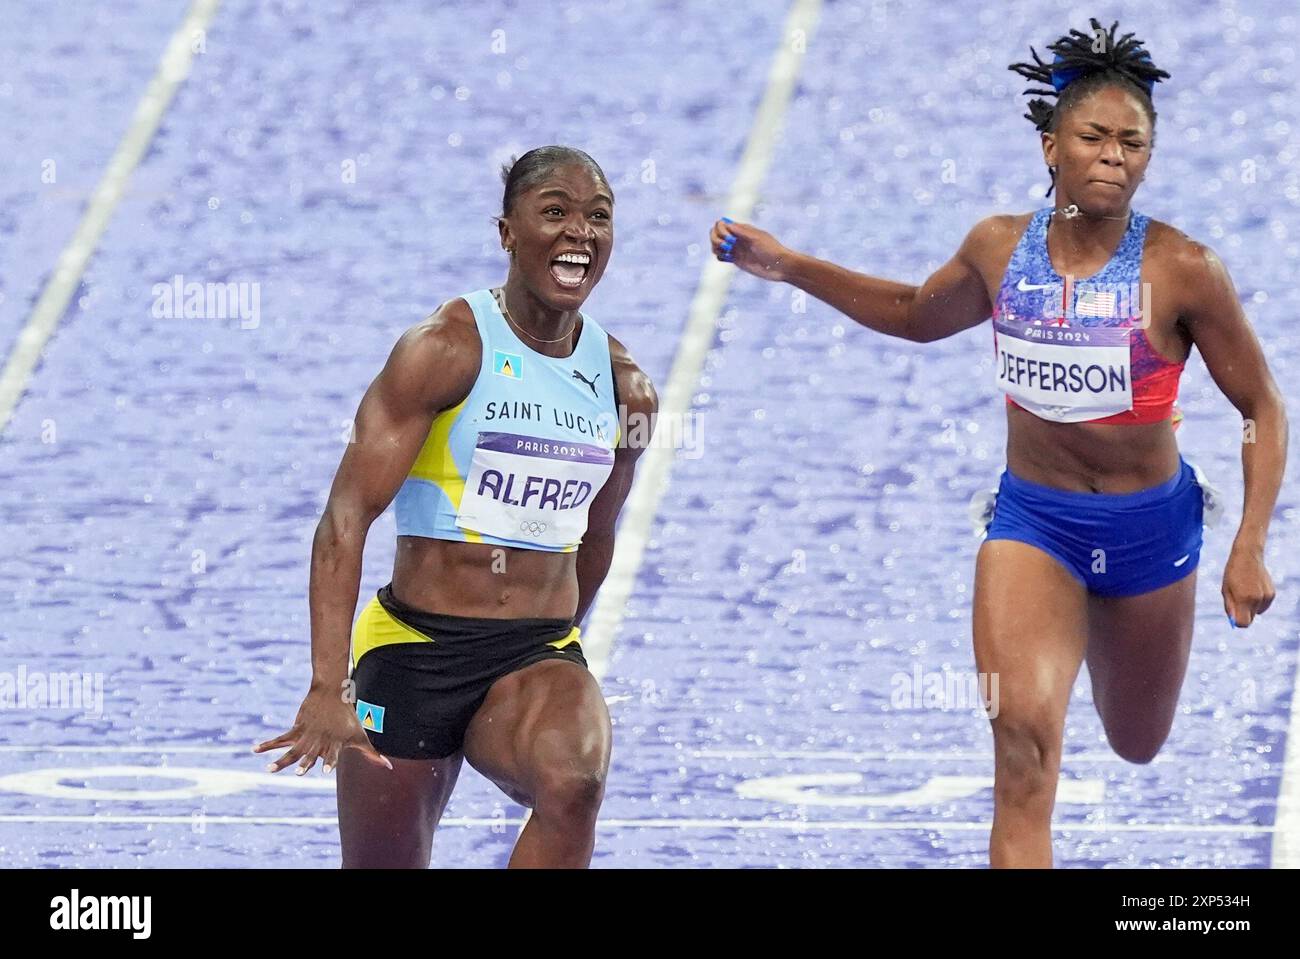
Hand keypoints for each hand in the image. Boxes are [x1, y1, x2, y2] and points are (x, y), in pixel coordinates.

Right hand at [253, 680, 392, 775]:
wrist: (333, 692)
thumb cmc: (349, 719)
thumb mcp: (361, 736)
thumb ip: (373, 754)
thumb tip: (390, 766)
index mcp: (335, 744)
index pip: (333, 755)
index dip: (331, 761)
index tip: (326, 770)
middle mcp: (320, 741)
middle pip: (311, 754)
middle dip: (306, 763)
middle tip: (300, 772)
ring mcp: (307, 735)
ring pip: (292, 749)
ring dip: (281, 760)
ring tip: (269, 770)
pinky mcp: (297, 729)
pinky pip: (280, 738)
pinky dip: (267, 744)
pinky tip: (255, 750)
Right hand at [710, 217, 792, 281]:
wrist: (779, 266)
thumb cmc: (771, 249)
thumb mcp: (757, 238)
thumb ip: (742, 231)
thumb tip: (725, 223)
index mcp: (742, 229)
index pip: (722, 224)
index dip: (720, 230)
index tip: (728, 239)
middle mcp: (737, 237)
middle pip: (716, 233)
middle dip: (715, 239)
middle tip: (725, 247)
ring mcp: (736, 249)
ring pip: (716, 245)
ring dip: (715, 247)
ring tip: (725, 254)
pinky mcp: (736, 260)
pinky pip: (721, 256)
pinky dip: (719, 256)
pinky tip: (726, 259)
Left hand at [1222, 540, 1274, 627]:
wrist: (1248, 555)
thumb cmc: (1232, 573)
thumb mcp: (1225, 590)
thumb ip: (1230, 607)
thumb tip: (1234, 622)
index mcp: (1244, 598)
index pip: (1243, 623)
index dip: (1237, 621)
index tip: (1233, 615)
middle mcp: (1257, 599)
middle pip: (1250, 619)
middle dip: (1243, 614)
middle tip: (1236, 601)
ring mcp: (1266, 597)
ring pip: (1257, 613)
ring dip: (1250, 607)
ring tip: (1244, 592)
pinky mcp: (1272, 594)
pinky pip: (1263, 606)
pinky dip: (1257, 602)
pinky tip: (1252, 589)